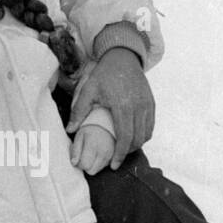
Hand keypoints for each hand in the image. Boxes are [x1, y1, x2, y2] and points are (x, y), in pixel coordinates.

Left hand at [68, 49, 154, 167]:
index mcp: (122, 106)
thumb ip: (79, 111)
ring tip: (123, 149)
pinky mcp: (152, 103)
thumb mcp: (88, 90)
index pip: (125, 138)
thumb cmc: (104, 74)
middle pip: (137, 139)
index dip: (119, 155)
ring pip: (146, 134)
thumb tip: (70, 130)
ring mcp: (147, 105)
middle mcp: (138, 107)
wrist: (123, 57)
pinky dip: (144, 135)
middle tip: (116, 159)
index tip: (113, 165)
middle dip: (127, 153)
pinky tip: (133, 137)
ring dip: (136, 145)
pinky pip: (151, 126)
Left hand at [70, 123, 114, 175]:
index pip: (84, 166)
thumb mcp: (79, 135)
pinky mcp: (115, 157)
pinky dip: (100, 162)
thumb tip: (73, 163)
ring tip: (92, 153)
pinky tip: (98, 153)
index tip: (78, 156)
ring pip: (98, 170)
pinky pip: (105, 167)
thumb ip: (75, 149)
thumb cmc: (92, 129)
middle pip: (91, 171)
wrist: (108, 123)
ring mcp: (111, 155)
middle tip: (84, 155)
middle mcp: (104, 152)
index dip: (79, 163)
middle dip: (86, 166)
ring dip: (93, 164)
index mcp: (93, 145)